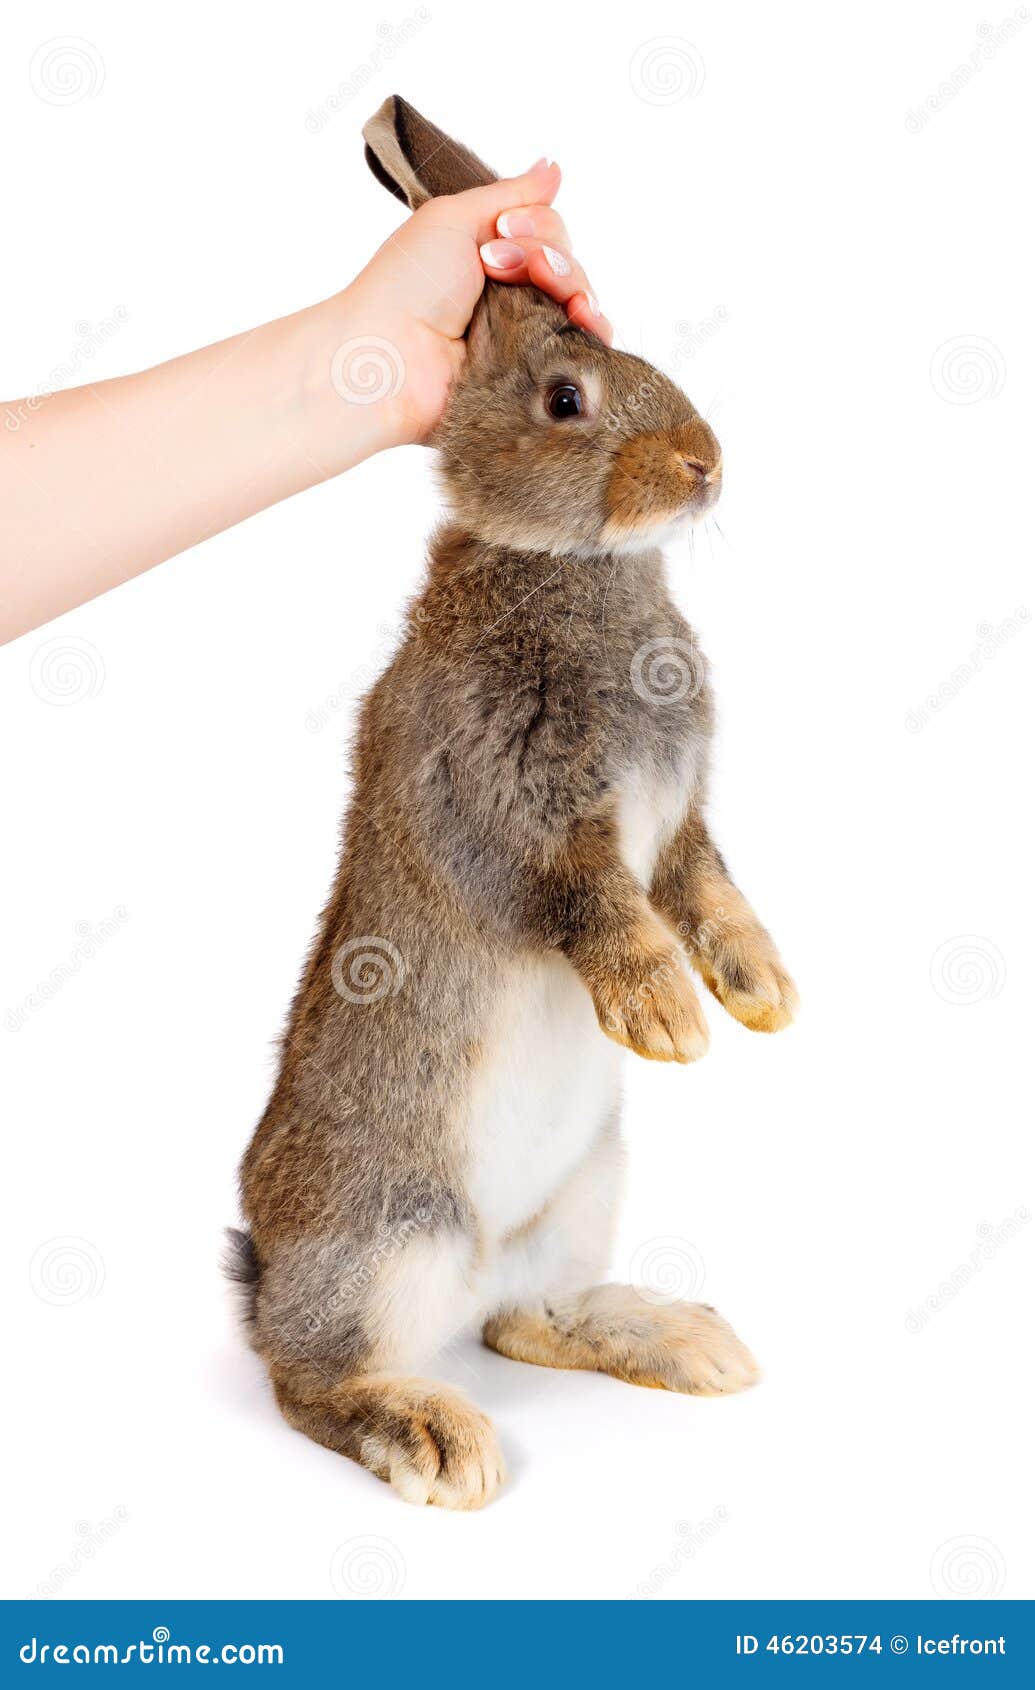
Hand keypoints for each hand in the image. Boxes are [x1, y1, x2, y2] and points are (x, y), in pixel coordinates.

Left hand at [335, 160, 611, 447]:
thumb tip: (553, 167)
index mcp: (488, 257)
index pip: (547, 231)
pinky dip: (593, 330)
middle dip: (549, 255)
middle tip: (499, 266)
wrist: (390, 358)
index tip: (503, 232)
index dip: (538, 226)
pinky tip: (586, 320)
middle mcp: (510, 296)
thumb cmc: (407, 285)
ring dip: (569, 285)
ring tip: (541, 292)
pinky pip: (583, 350)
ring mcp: (524, 338)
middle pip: (567, 263)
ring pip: (580, 301)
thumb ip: (510, 194)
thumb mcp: (454, 217)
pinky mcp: (534, 375)